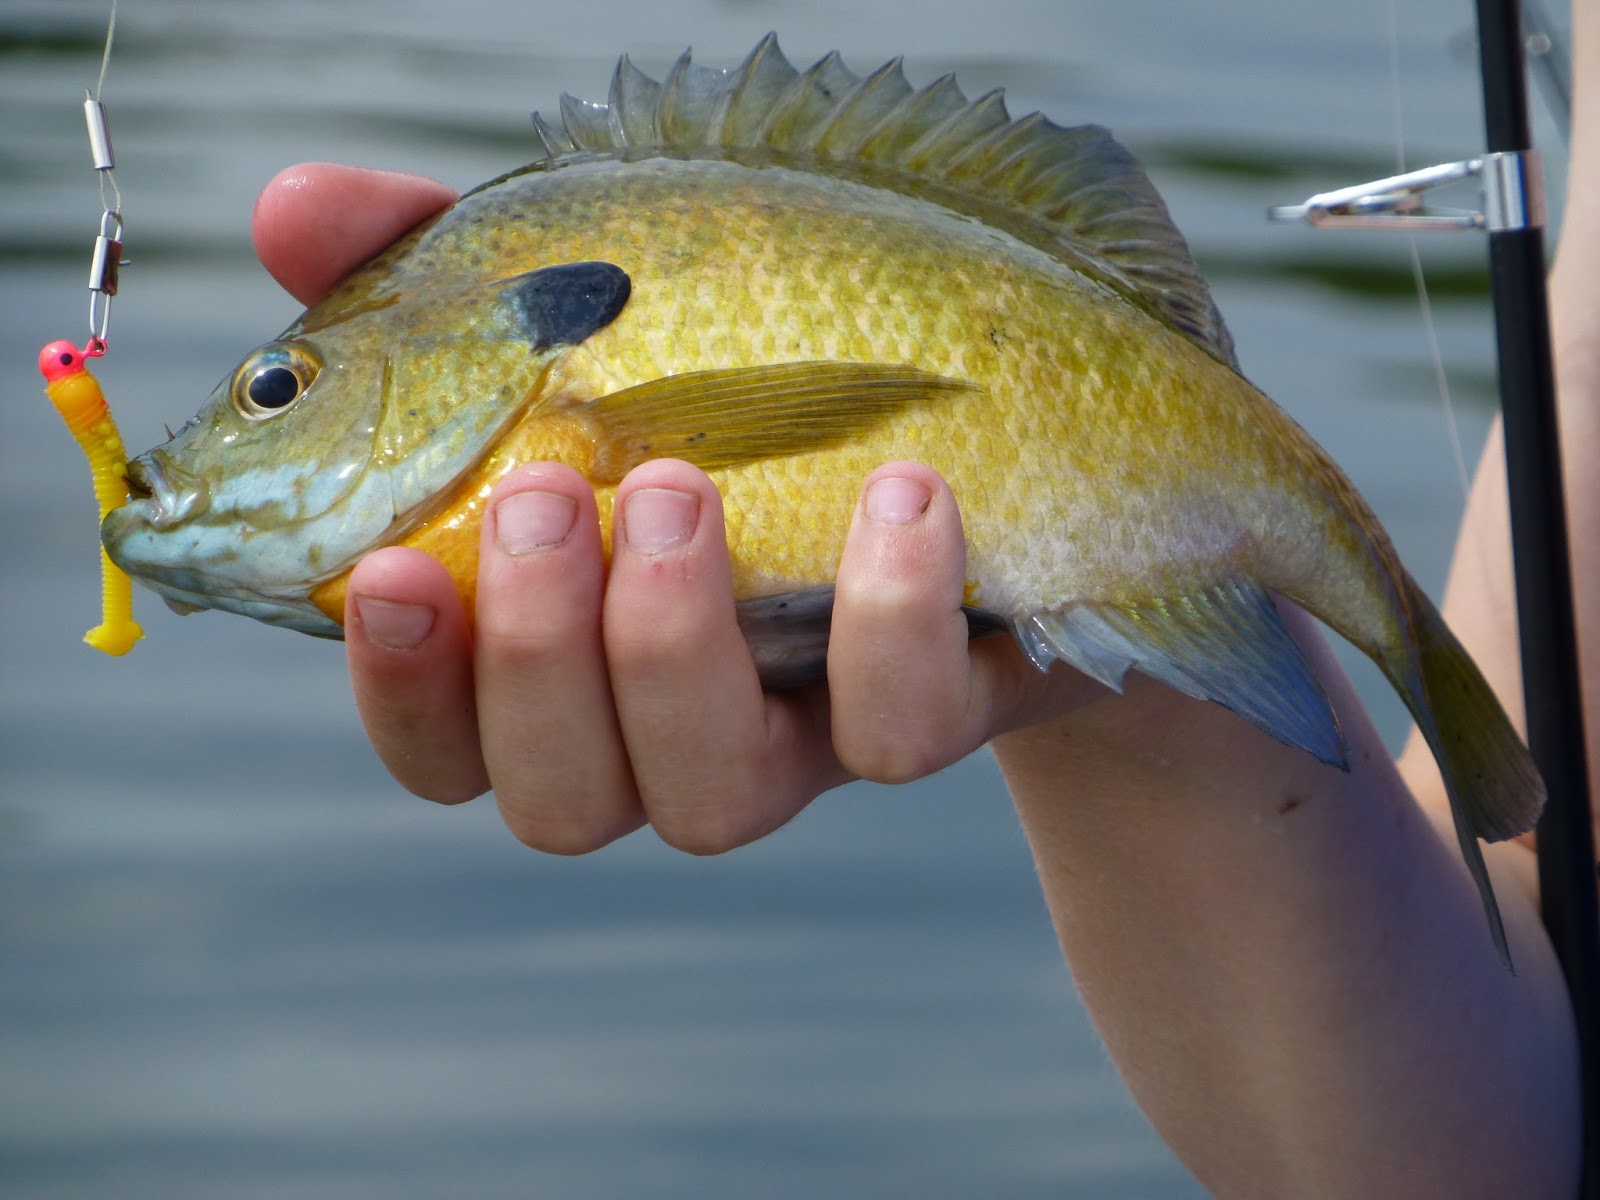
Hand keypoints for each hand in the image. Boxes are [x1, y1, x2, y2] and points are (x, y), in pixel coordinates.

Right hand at [252, 163, 1105, 854]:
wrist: (980, 434)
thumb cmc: (750, 374)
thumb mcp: (602, 310)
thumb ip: (454, 274)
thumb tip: (291, 210)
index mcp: (566, 665)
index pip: (445, 744)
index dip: (402, 689)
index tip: (396, 569)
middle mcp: (668, 733)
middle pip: (562, 801)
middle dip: (538, 659)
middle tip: (554, 492)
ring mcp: (801, 737)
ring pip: (712, 805)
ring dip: (671, 646)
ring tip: (681, 485)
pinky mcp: (933, 710)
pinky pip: (899, 730)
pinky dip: (887, 614)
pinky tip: (900, 486)